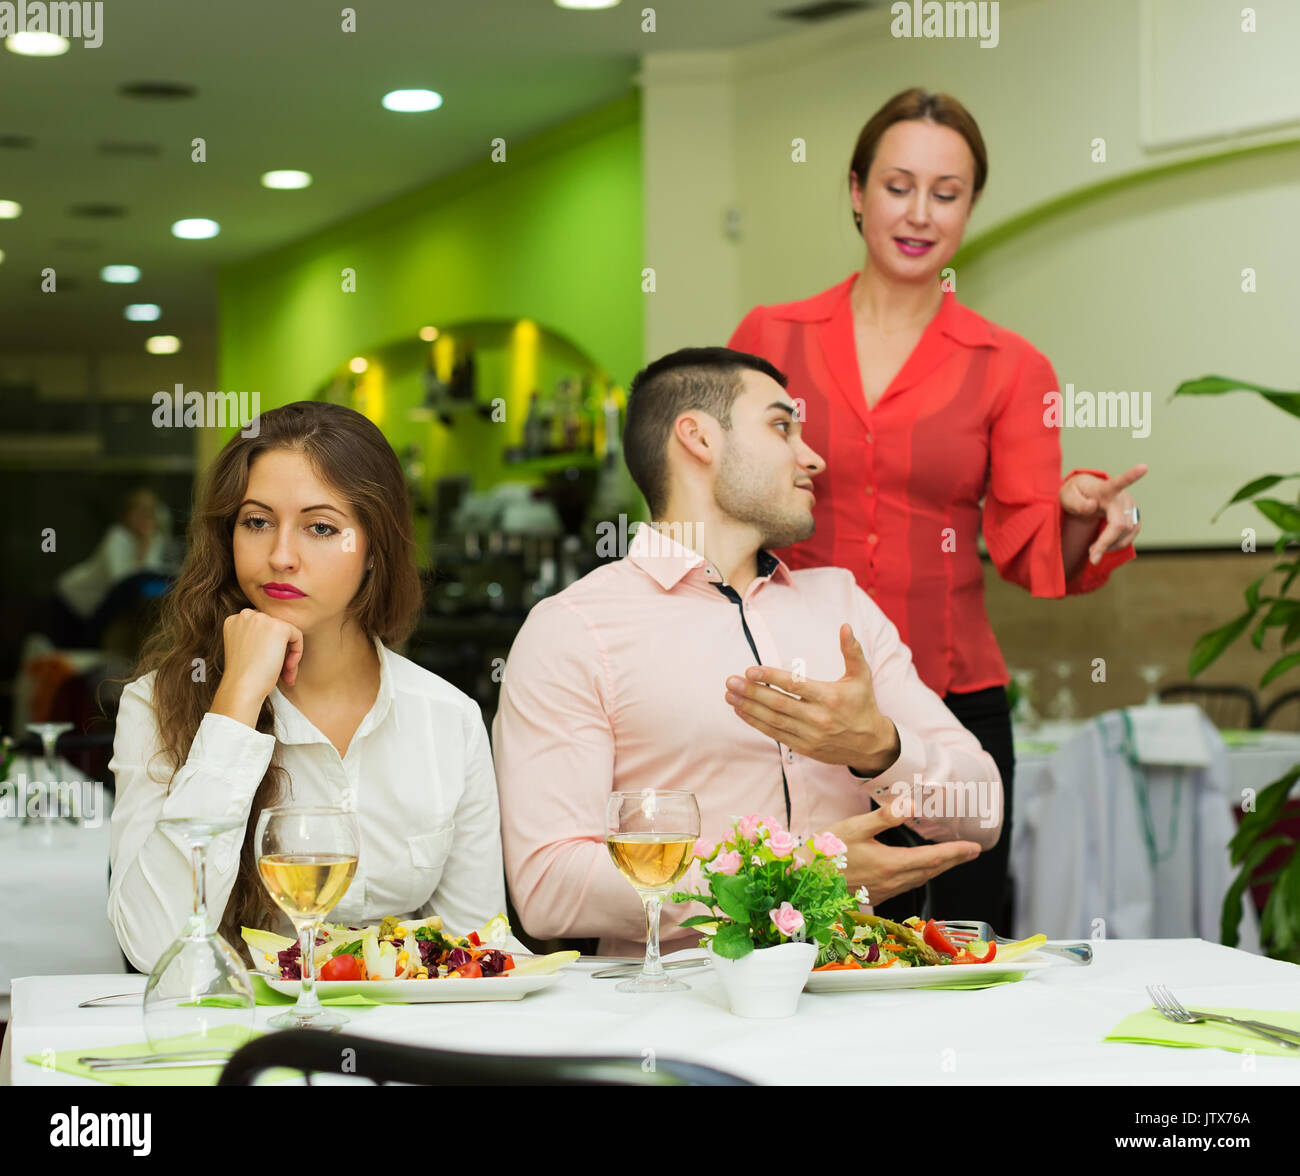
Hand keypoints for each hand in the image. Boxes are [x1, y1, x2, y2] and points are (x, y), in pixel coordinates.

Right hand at [211, 609, 303, 724]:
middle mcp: (245, 615)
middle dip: (281, 650)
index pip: (261, 626)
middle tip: (282, 672)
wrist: (242, 688)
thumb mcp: (245, 651)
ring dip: (289, 654)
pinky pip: (297, 636)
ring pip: (287, 632)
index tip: (269, 665)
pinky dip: (297, 653)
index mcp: (234, 621)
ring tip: (286, 673)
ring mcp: (261, 618)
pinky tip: (287, 668)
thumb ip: (257, 637)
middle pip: (275, 627)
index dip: (269, 646)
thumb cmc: (244, 677)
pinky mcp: (278, 626)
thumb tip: (279, 637)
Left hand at [724, 624, 899, 773]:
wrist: (871, 744)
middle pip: (779, 704)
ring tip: (729, 695)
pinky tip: (741, 711)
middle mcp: (818, 718)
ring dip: (749, 707)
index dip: (771, 677)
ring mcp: (809, 735)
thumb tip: (845, 626)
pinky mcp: (803, 747)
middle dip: (752, 692)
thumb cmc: (863, 704)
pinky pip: (775, 734)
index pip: (795, 686)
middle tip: (731, 681)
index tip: (750, 670)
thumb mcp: (861, 676)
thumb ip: (852, 651)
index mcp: (830, 697)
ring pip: (773, 721)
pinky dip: (756, 723)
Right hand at [822, 801, 980, 904]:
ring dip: (938, 869)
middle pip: (931, 871)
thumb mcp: (854, 827)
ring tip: (950, 858)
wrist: (804, 880)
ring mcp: (884, 890)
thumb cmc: (826, 852)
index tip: (975, 848)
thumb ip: (884, 816)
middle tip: (971, 852)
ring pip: (920, 879)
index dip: (956, 852)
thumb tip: (910, 804)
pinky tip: (918, 870)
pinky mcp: (875, 894)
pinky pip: (906, 885)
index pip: (933, 858)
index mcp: (891, 864)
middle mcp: (892, 881)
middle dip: (953, 861)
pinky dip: (920, 875)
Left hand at [1060, 464, 1146, 563]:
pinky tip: (1105, 546)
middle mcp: (1122, 497)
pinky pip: (1130, 536)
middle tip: (1092, 557)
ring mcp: (1131, 507)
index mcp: (1106, 488)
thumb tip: (1093, 506)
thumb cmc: (1075, 493)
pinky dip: (1117, 544)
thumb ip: (1078, 503)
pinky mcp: (1134, 517)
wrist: (1085, 495)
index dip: (1132, 475)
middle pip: (1121, 524)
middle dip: (1107, 542)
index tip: (1144, 467)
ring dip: (1111, 545)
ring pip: (1126, 533)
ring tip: (1093, 550)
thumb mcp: (1067, 496)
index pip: (1120, 481)